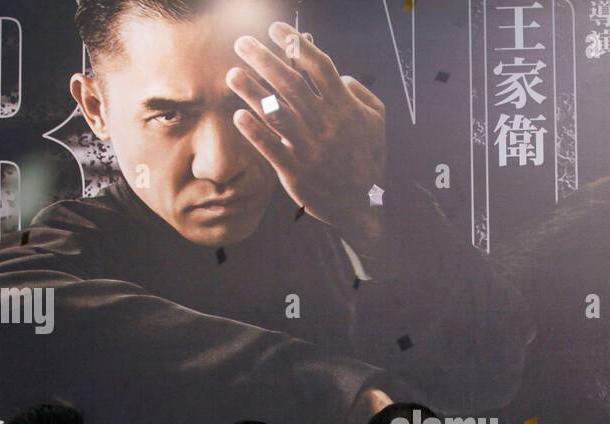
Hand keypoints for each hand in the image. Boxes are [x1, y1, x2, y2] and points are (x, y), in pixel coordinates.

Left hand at [228, 22, 386, 250]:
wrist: (363, 207)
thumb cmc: (368, 159)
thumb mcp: (377, 122)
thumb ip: (359, 92)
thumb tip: (338, 74)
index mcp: (345, 108)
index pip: (319, 66)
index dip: (296, 43)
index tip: (275, 30)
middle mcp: (326, 124)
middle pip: (291, 83)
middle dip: (264, 59)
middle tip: (241, 43)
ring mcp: (310, 148)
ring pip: (276, 113)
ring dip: (252, 91)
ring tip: (232, 74)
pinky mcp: (296, 171)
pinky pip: (271, 147)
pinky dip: (254, 132)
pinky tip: (238, 116)